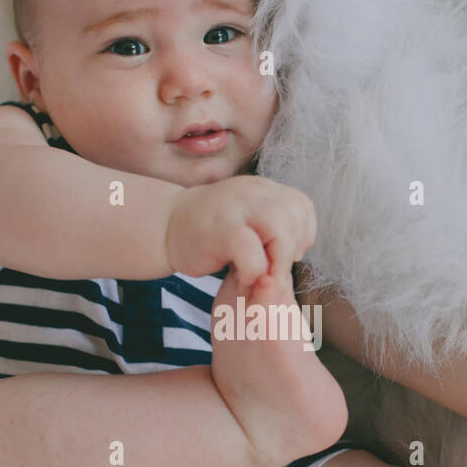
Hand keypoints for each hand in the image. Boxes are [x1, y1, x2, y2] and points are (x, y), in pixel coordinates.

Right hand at [165, 174, 316, 288]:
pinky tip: (244, 277)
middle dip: (293, 247)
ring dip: (278, 258)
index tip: (285, 253)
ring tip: (264, 274)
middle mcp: (251, 192)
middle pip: (295, 213)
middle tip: (275, 268)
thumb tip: (297, 254)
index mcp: (262, 189)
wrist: (163, 226)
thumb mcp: (247, 222)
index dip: (302, 233)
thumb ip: (273, 231)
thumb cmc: (208, 232)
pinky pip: (250, 249)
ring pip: (279, 225)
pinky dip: (254, 270)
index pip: (301, 205)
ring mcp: (234, 208)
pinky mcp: (219, 229)